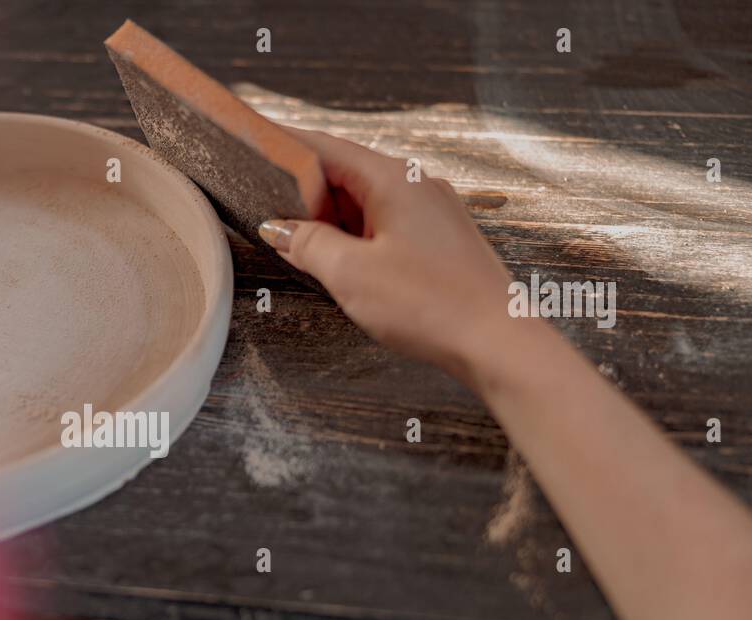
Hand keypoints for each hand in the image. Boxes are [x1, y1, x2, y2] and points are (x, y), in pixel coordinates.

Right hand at [258, 128, 513, 387]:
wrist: (497, 341)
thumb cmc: (433, 305)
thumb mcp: (350, 274)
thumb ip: (307, 243)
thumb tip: (279, 228)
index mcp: (394, 178)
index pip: (325, 147)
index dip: (283, 148)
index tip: (253, 148)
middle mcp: (417, 185)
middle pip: (345, 174)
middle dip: (303, 196)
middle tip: (269, 217)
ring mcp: (432, 212)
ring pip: (366, 204)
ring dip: (330, 224)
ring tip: (302, 250)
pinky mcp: (439, 240)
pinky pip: (386, 226)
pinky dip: (356, 239)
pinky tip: (343, 266)